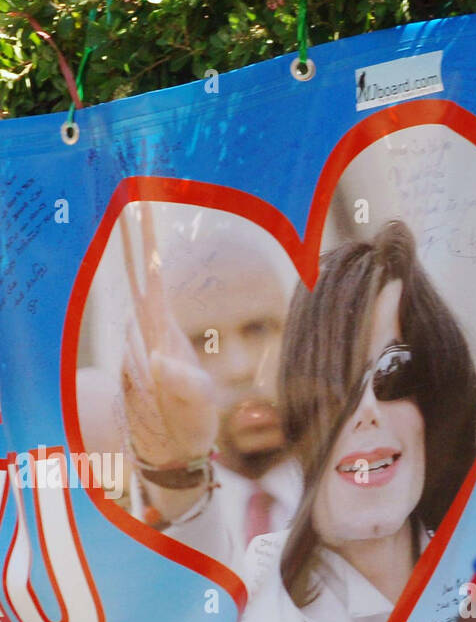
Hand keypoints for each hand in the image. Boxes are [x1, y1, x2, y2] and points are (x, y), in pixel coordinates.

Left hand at [118, 201, 217, 467]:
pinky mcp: (158, 337)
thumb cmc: (185, 431)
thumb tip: (158, 361)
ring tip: (141, 200)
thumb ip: (180, 388)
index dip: (145, 241)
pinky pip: (152, 292)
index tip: (141, 202)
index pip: (149, 277)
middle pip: (141, 266)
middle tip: (138, 173)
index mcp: (158, 337)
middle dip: (138, 225)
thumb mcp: (190, 414)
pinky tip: (149, 244)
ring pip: (143, 278)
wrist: (169, 448)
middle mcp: (147, 329)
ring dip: (141, 241)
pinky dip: (150, 266)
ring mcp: (150, 332)